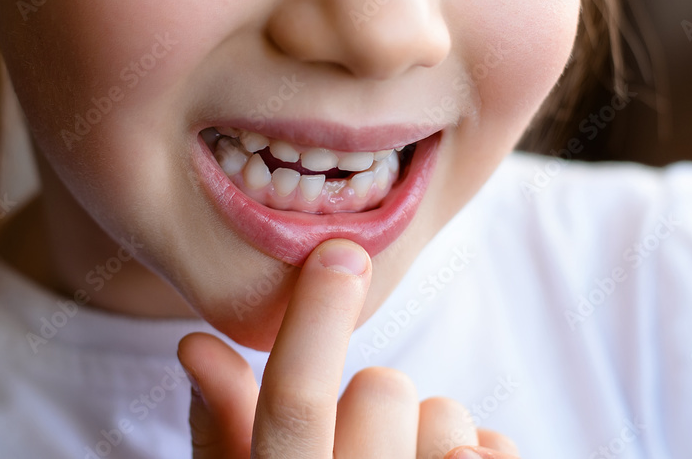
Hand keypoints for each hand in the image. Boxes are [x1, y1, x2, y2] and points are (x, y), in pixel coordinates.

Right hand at [178, 238, 520, 457]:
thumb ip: (223, 432)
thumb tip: (195, 345)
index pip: (294, 406)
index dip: (315, 325)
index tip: (341, 253)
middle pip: (381, 391)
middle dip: (374, 399)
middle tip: (363, 445)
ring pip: (446, 415)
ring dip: (428, 433)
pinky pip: (496, 449)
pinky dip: (481, 456)